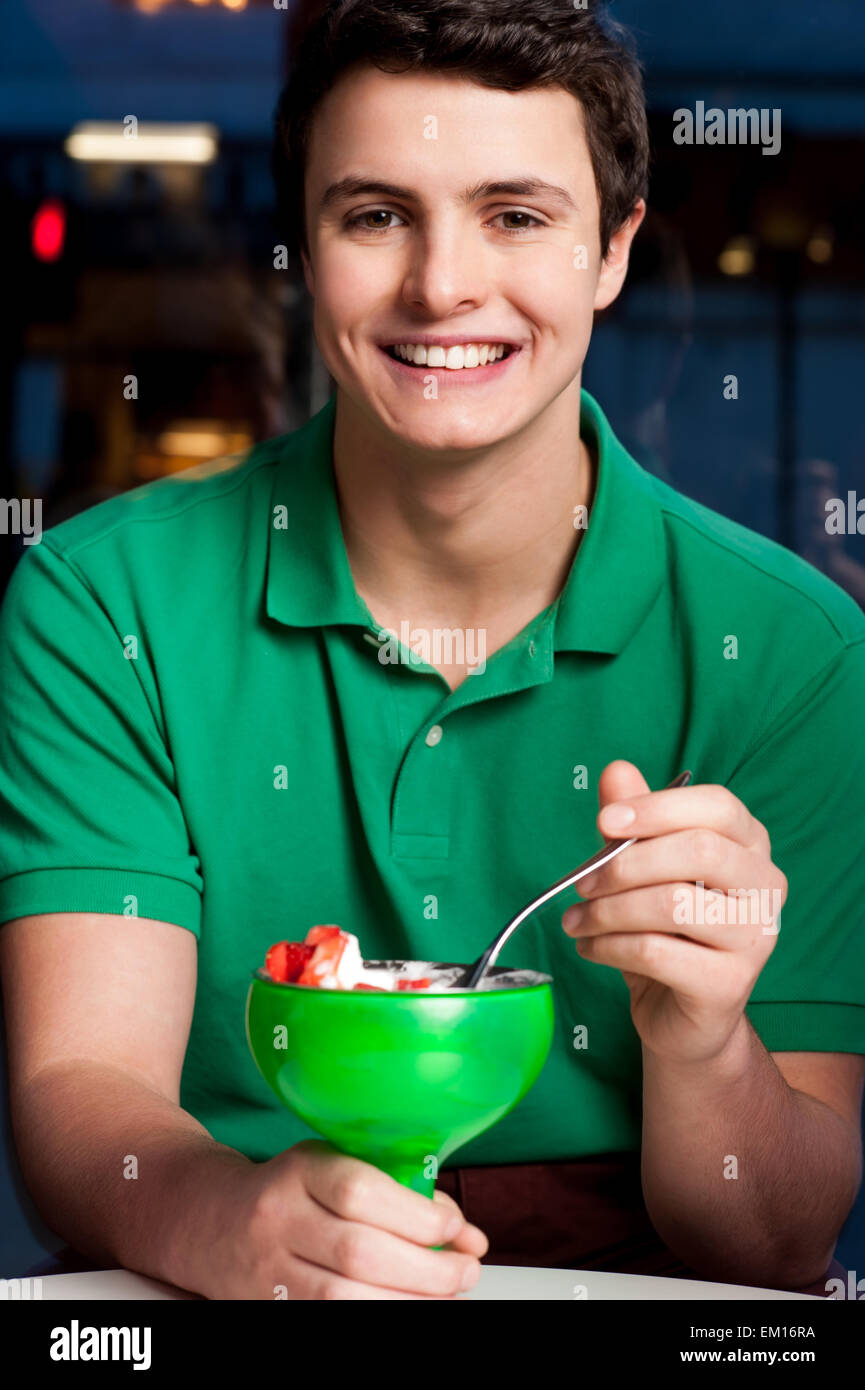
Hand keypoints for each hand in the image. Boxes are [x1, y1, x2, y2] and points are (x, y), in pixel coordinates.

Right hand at [191, 1139, 487, 1298]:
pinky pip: (328, 1321)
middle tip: (465, 1270)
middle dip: (426, 1269)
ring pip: (343, 1299)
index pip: (358, 1191)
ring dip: (409, 1301)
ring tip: (447, 1294)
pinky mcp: (269, 1308)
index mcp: (300, 1170)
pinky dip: (378, 1316)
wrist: (209, 1219)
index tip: (453, 1225)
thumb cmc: (289, 1188)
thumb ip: (395, 1190)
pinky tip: (408, 1308)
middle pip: (358, 1252)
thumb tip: (466, 1233)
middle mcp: (279, 1219)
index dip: (415, 1214)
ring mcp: (270, 1270)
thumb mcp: (332, 1165)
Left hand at [561, 760, 786, 1065]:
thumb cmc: (666, 933)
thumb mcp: (644, 871)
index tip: (605, 820)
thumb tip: (616, 771)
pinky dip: (609, 947)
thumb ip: (634, 822)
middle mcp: (765, 887)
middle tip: (582, 882)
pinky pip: (657, 953)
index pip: (718, 806)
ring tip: (577, 920)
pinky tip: (590, 947)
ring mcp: (755, 938)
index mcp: (750, 846)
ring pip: (673, 904)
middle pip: (699, 850)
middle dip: (626, 863)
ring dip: (607, 911)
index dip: (658, 807)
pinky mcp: (729, 985)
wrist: (683, 1018)